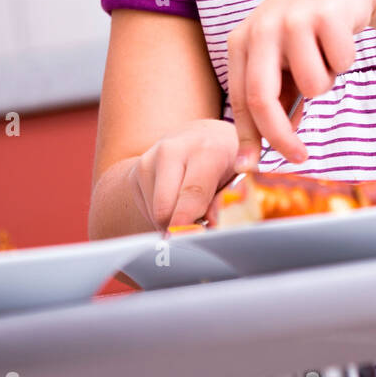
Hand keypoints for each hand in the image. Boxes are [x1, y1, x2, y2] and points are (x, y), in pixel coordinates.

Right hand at [127, 120, 245, 230]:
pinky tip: (176, 200)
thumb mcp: (239, 175)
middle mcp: (171, 149)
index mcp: (205, 149)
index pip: (192, 193)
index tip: (188, 240)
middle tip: (198, 229)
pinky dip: (161, 215)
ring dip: (171, 222)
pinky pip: (147, 210)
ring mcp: (149, 158)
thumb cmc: (225, 159)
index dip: (188, 223)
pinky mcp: (135, 170)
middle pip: (165, 208)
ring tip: (190, 207)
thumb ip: (228, 200)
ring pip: (155, 213)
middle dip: (180, 227)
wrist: (201, 135)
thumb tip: (212, 225)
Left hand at [226, 0, 375, 165]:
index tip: (255, 167)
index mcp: (242, 41)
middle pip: (261, 97)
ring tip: (324, 57)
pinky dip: (345, 60)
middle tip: (299, 157)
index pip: (241, 100)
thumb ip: (274, 102)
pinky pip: (341, 64)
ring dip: (327, 82)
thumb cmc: (306, 31)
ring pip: (313, 85)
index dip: (249, 138)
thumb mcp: (282, 62)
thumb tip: (262, 153)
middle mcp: (261, 28)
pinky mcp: (325, 13)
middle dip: (281, 137)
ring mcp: (292, 19)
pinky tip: (340, 38)